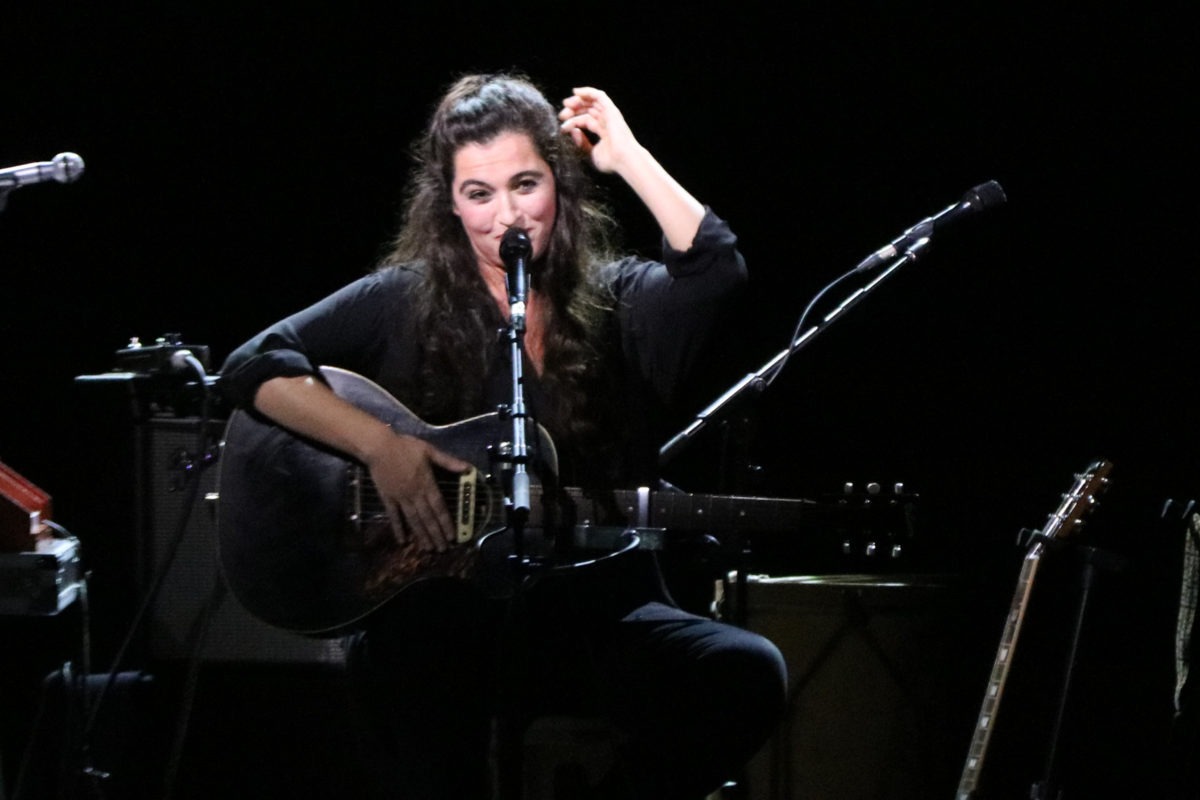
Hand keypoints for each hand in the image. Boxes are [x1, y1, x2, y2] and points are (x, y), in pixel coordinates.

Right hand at [364, 432, 471, 552]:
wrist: (379, 447)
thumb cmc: (406, 447)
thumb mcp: (430, 451)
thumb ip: (448, 462)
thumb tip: (467, 468)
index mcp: (427, 484)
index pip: (439, 507)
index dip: (446, 523)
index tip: (452, 536)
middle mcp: (415, 495)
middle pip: (427, 518)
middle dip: (435, 535)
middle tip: (442, 549)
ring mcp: (400, 498)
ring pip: (413, 520)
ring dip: (421, 536)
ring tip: (427, 549)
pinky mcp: (388, 498)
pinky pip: (394, 516)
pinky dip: (398, 529)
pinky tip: (402, 541)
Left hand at [559, 87, 641, 174]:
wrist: (623, 159)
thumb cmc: (611, 160)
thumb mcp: (590, 153)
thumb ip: (581, 143)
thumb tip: (572, 131)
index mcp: (603, 130)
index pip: (586, 119)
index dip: (573, 121)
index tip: (562, 126)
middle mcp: (607, 121)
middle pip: (588, 109)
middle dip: (574, 109)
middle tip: (562, 115)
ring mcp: (610, 115)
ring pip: (592, 101)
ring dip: (578, 100)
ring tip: (566, 103)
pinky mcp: (611, 110)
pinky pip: (599, 96)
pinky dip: (588, 92)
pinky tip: (576, 92)